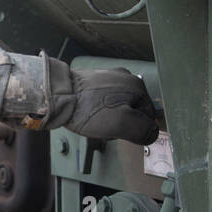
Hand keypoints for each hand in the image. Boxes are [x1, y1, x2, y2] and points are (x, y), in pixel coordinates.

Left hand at [44, 58, 160, 144]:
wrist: (58, 96)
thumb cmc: (87, 109)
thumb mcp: (122, 124)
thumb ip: (144, 130)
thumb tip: (152, 134)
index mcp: (137, 85)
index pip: (149, 116)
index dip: (136, 130)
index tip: (121, 132)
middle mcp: (126, 77)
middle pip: (134, 110)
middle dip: (123, 123)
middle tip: (108, 127)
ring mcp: (110, 78)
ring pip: (120, 107)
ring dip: (111, 118)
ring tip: (97, 121)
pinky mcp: (95, 82)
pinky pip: (106, 101)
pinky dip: (101, 110)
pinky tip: (91, 114)